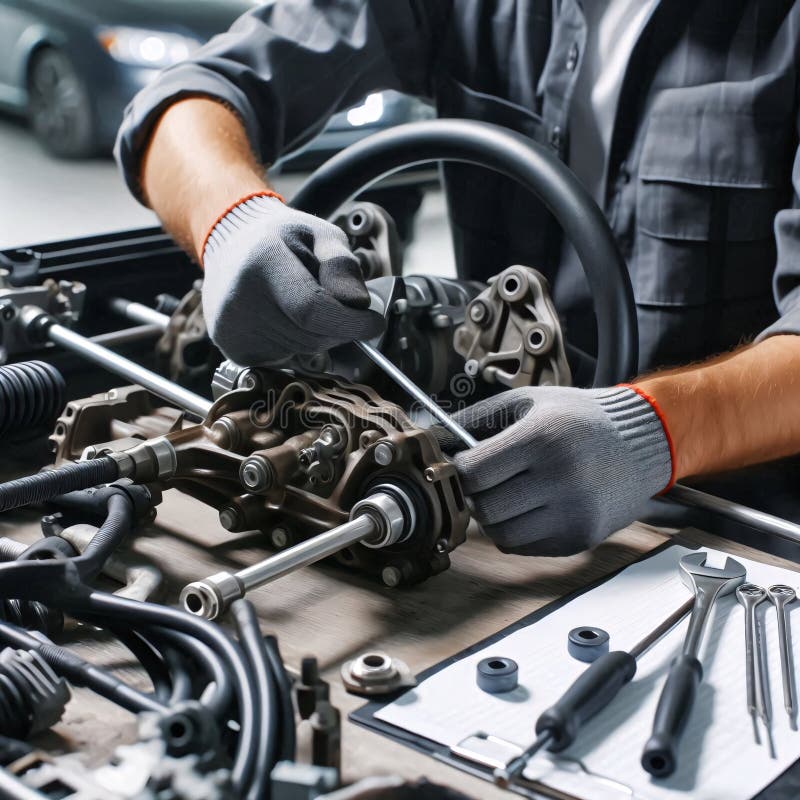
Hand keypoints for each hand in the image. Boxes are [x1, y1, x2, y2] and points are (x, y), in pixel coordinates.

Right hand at [201, 194, 384, 363]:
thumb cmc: (282, 239)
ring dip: (318, 337)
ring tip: (305, 306)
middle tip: (341, 310)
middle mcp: (240, 296)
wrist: (233, 244)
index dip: (351, 322)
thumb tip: (358, 305)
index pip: (314, 308)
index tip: (374, 323)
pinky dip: (295, 346)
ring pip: (301, 352)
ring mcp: (232, 326)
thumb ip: (343, 265)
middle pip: (311, 336)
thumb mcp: (320, 234)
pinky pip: (283, 360)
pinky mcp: (232, 346)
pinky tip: (286, 319)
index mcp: (263, 260)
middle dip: (339, 329)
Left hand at [448, 386, 672, 554]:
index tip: (465, 465)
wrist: (644, 440)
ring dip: (494, 517)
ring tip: (509, 493)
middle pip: (483, 508)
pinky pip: (525, 547)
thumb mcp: (527, 403)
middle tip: (486, 481)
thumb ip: (475, 419)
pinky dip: (517, 531)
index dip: (460, 471)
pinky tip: (532, 507)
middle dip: (475, 495)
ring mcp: (573, 513)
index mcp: (542, 438)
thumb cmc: (581, 418)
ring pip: (500, 534)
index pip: (473, 472)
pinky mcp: (581, 538)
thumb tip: (431, 435)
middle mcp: (560, 478)